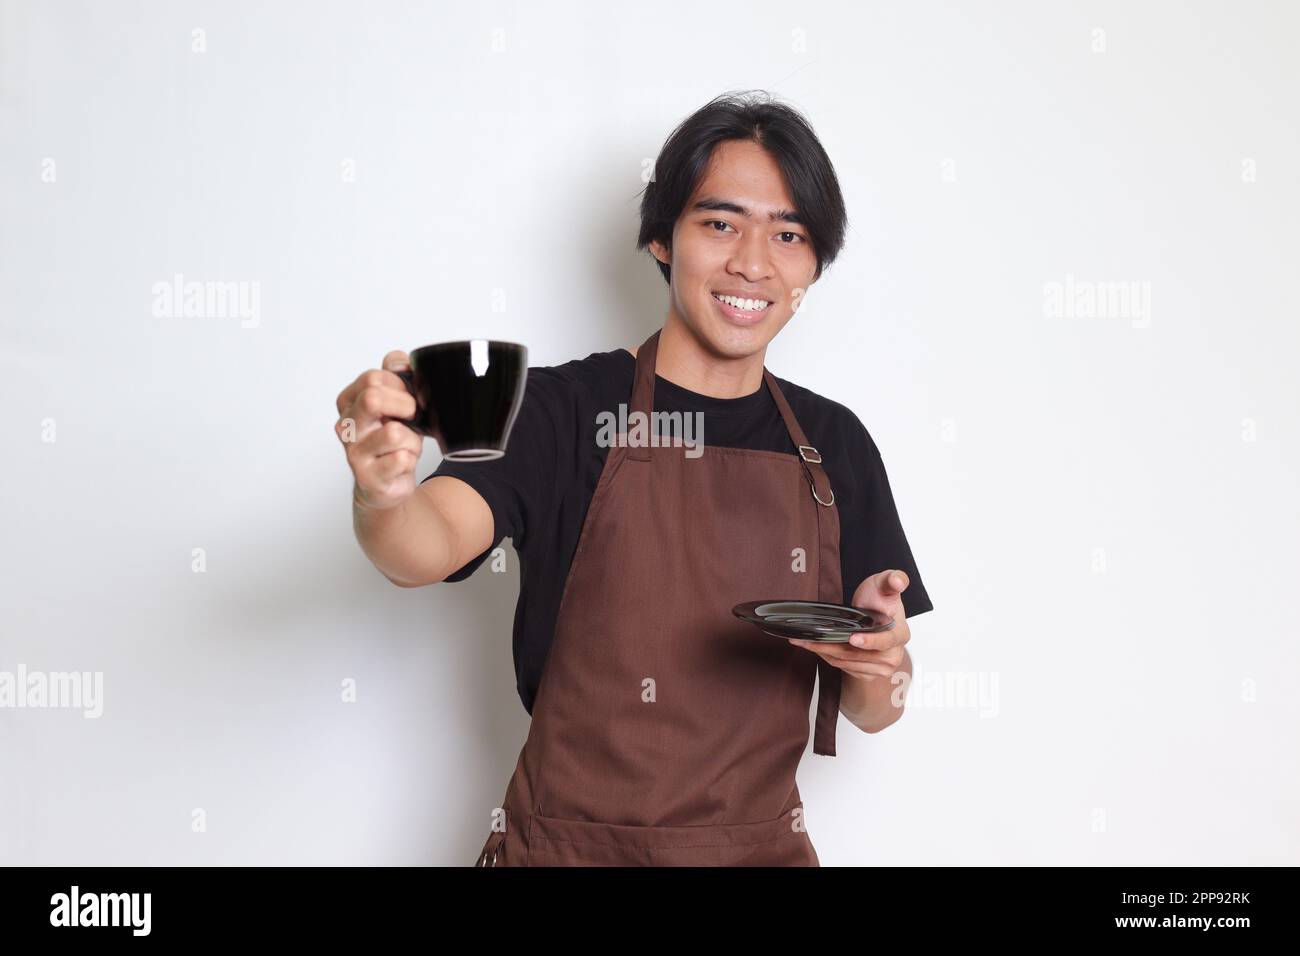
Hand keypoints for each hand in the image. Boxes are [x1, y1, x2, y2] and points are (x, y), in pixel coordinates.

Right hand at [336, 350, 420, 510]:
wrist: (386, 483)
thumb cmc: (391, 439)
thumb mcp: (394, 402)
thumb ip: (395, 374)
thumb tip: (400, 360)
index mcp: (349, 401)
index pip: (374, 377)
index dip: (401, 386)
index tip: (407, 398)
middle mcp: (345, 425)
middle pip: (373, 399)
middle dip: (405, 407)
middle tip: (411, 418)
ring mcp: (353, 452)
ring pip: (394, 432)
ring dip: (412, 439)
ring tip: (405, 445)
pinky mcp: (368, 476)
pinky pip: (401, 459)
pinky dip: (411, 460)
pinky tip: (401, 463)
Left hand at [787, 569, 911, 681]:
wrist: (873, 615)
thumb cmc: (878, 600)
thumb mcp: (884, 584)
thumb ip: (893, 579)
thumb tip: (898, 581)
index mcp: (900, 635)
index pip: (885, 641)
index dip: (869, 641)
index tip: (853, 638)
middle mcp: (893, 655)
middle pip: (859, 655)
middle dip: (832, 647)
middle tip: (811, 640)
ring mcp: (881, 667)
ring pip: (848, 663)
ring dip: (826, 653)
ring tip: (807, 642)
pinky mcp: (868, 674)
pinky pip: (844, 668)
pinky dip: (829, 658)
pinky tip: (819, 647)